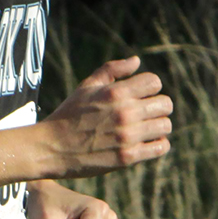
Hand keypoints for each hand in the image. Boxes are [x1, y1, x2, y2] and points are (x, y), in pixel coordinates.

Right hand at [41, 55, 173, 177]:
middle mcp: (124, 112)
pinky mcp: (128, 157)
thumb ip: (112, 70)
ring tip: (147, 128)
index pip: (154, 82)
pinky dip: (159, 144)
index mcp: (115, 92)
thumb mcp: (86, 86)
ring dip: (158, 126)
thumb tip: (136, 61)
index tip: (142, 96)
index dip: (150, 88)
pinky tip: (148, 142)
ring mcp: (128, 136)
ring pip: (165, 125)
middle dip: (158, 106)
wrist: (52, 148)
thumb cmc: (69, 115)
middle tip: (147, 113)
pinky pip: (161, 147)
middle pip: (165, 104)